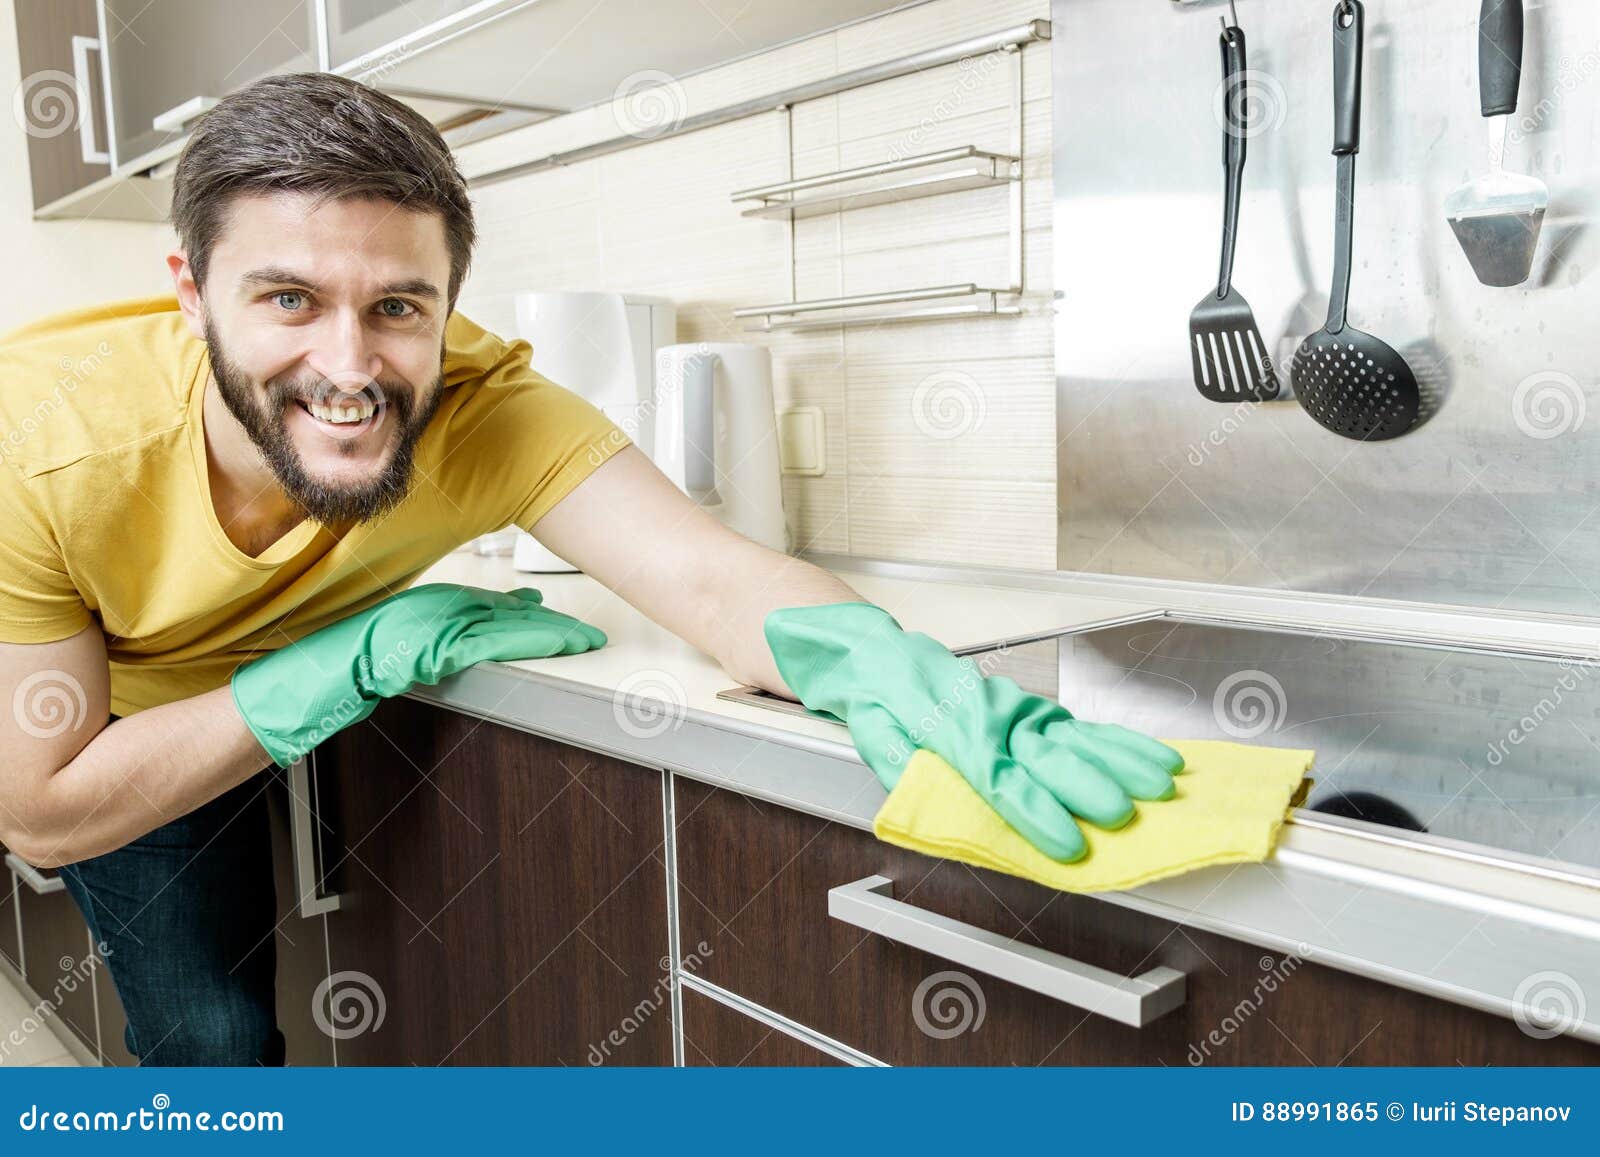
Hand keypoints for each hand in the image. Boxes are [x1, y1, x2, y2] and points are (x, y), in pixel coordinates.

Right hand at [232, 583, 605, 766]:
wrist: (297, 688)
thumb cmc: (337, 674)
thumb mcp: (394, 654)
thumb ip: (434, 647)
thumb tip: (464, 651)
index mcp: (424, 610)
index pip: (489, 610)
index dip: (529, 618)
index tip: (561, 624)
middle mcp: (428, 611)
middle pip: (502, 616)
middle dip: (548, 628)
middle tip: (588, 636)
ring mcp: (424, 628)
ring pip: (498, 628)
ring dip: (543, 636)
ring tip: (580, 643)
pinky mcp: (420, 649)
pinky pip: (477, 646)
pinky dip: (511, 644)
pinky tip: (541, 645)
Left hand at [763, 601, 1182, 861]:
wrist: (876, 652)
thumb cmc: (874, 696)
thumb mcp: (866, 729)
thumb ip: (894, 759)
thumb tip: (919, 787)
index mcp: (948, 727)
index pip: (996, 776)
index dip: (1033, 811)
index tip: (1064, 842)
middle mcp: (989, 714)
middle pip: (1045, 754)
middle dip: (1086, 785)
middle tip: (1123, 815)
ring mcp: (1014, 707)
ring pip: (1074, 735)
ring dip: (1119, 759)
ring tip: (1161, 783)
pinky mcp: (1028, 707)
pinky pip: (1078, 726)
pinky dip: (1118, 742)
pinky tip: (1152, 759)